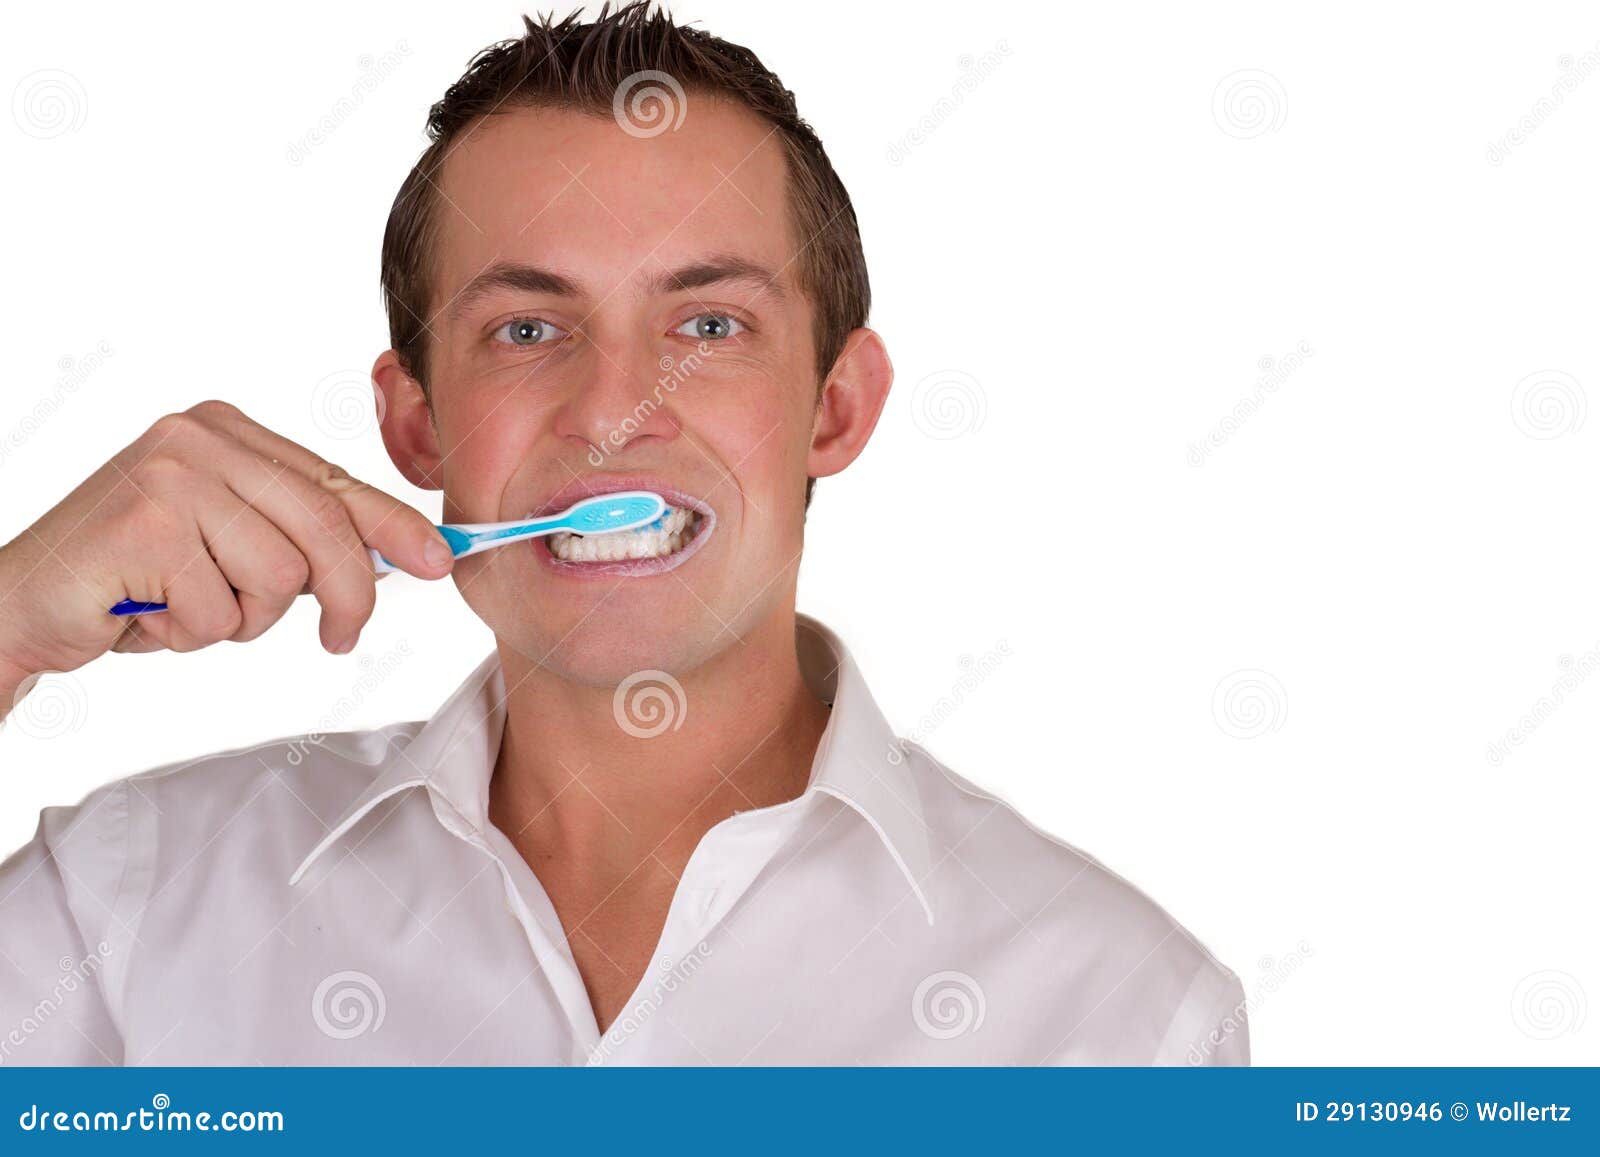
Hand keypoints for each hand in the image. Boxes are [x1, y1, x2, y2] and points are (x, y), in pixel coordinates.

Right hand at [0, 399, 452, 685]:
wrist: (20, 604)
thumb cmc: (136, 579)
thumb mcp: (229, 547)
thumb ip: (298, 538)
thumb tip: (397, 556)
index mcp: (227, 431)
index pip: (336, 482)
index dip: (396, 527)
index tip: (439, 560)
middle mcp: (200, 438)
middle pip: (325, 529)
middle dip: (347, 597)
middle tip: (341, 639)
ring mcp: (171, 475)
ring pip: (279, 578)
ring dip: (242, 620)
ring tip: (188, 607)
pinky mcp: (146, 524)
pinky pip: (224, 611)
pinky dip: (193, 634)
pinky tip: (148, 613)